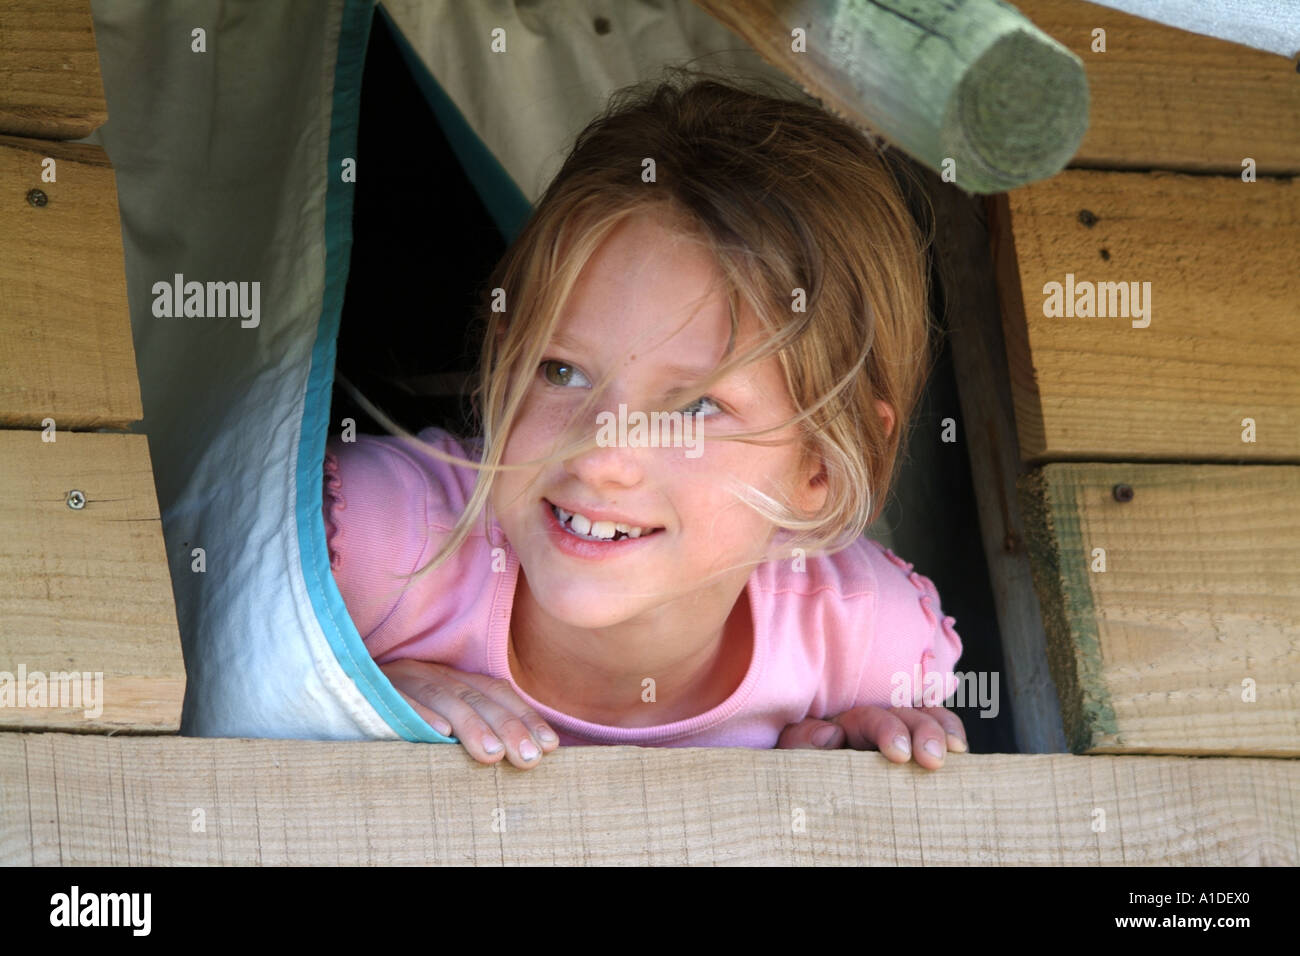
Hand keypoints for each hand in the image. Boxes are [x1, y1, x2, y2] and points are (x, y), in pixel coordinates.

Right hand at [378, 658, 559, 769]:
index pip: (497, 694)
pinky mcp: (373, 690)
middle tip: (529, 759)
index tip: (550, 746)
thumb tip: (519, 753)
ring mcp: (404, 679)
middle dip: (508, 728)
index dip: (524, 718)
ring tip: (492, 755)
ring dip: (471, 727)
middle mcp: (433, 675)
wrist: (341, 685)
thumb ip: (473, 726)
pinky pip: (399, 701)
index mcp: (453, 679)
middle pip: (477, 699)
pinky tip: (438, 734)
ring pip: (444, 699)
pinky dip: (419, 715)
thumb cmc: (399, 711)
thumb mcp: (439, 713)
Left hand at [776, 705, 967, 768]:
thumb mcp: (790, 749)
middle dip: (923, 731)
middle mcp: (876, 721)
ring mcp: (897, 733)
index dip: (888, 731)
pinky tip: (961, 750)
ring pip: (925, 717)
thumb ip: (804, 739)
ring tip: (956, 750)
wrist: (800, 778)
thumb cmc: (798, 760)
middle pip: (906, 714)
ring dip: (942, 729)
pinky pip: (936, 732)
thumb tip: (832, 735)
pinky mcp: (911, 751)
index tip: (899, 755)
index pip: (871, 717)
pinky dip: (950, 734)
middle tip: (933, 759)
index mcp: (846, 721)